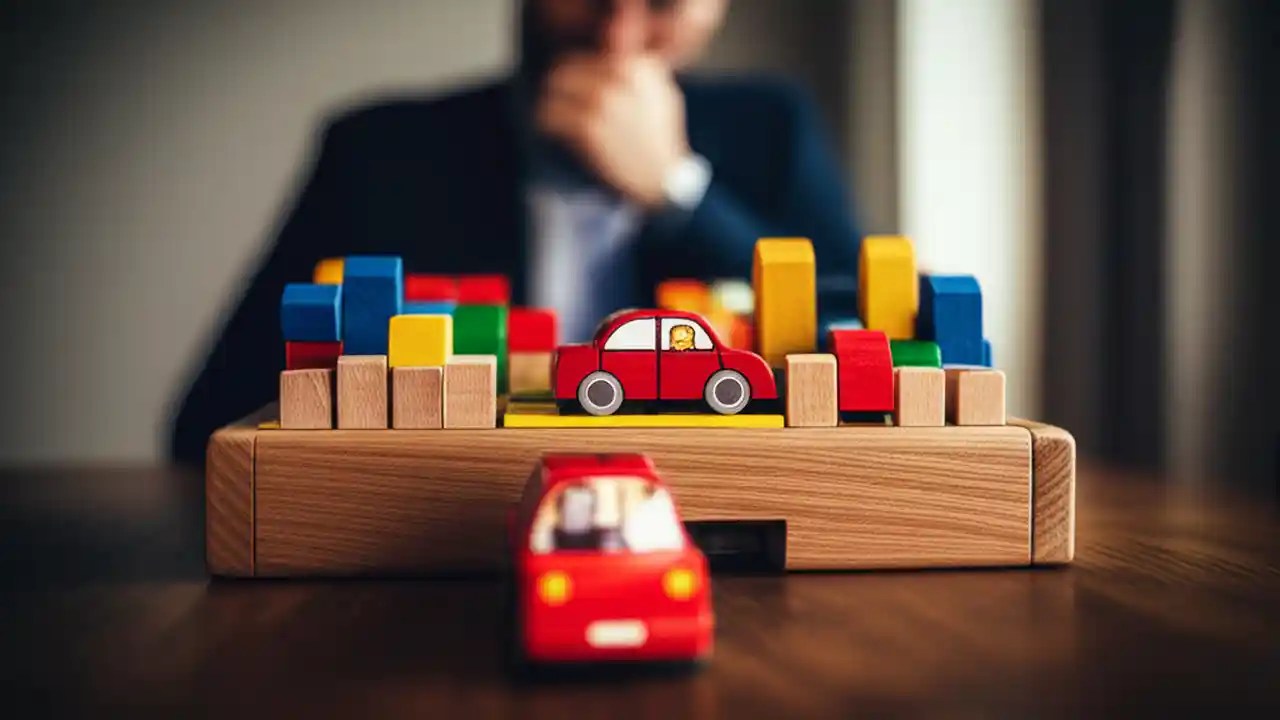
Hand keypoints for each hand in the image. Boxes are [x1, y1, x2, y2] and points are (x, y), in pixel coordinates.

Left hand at [537, 54, 689, 208]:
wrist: (662, 179)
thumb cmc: (659, 139)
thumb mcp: (660, 94)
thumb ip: (638, 70)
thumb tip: (610, 53)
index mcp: (637, 65)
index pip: (588, 56)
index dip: (576, 73)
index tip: (572, 88)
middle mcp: (619, 76)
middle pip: (567, 68)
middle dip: (558, 86)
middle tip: (556, 101)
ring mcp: (602, 100)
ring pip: (554, 88)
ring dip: (550, 103)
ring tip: (551, 116)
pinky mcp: (587, 125)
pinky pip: (550, 114)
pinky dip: (546, 122)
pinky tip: (549, 130)